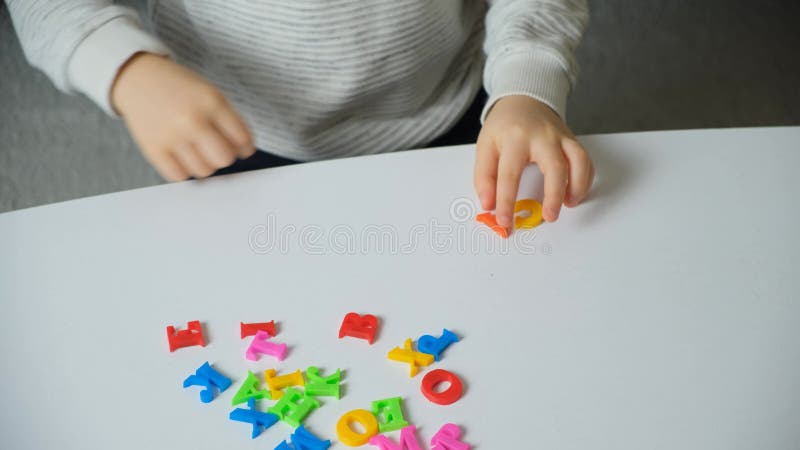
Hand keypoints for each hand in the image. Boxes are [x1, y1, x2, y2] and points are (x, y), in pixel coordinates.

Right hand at [111, 53, 254, 180]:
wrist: (138, 78)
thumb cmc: (179, 88)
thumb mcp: (210, 93)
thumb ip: (230, 120)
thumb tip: (243, 152)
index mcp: (211, 102)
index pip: (241, 138)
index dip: (245, 147)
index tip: (241, 148)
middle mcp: (192, 120)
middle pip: (224, 158)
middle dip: (225, 155)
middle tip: (217, 148)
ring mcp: (171, 136)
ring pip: (204, 171)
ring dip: (205, 164)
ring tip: (197, 150)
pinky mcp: (153, 150)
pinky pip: (179, 176)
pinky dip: (184, 169)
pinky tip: (182, 155)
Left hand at [474, 95, 593, 226]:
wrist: (524, 99)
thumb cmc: (504, 126)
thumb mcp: (485, 146)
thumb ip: (484, 176)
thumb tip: (488, 205)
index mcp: (514, 138)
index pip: (509, 174)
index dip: (506, 201)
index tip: (504, 221)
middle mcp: (542, 137)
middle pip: (554, 166)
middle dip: (553, 195)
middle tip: (549, 216)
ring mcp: (560, 137)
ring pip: (579, 161)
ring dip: (578, 186)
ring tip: (569, 204)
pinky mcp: (572, 140)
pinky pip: (586, 160)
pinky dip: (585, 179)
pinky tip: (575, 193)